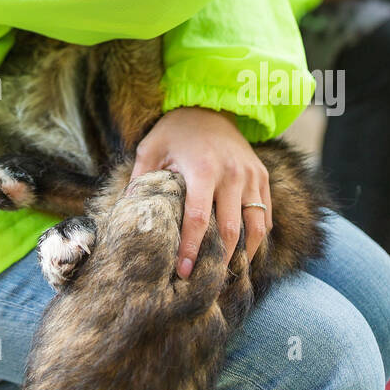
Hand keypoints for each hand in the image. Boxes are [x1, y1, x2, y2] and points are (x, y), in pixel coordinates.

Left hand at [129, 106, 271, 277]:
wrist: (210, 106)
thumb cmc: (175, 130)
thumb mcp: (151, 147)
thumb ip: (141, 180)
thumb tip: (125, 214)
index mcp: (202, 169)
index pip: (198, 218)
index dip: (190, 248)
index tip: (182, 272)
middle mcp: (231, 174)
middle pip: (231, 229)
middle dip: (218, 261)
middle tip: (205, 283)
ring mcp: (251, 176)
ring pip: (256, 227)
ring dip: (244, 255)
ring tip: (228, 276)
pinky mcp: (262, 178)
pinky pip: (265, 215)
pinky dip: (257, 238)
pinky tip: (244, 255)